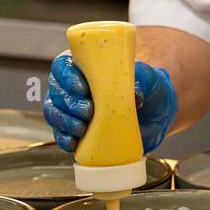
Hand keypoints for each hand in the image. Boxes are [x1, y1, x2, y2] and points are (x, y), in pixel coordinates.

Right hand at [43, 53, 178, 154]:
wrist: (155, 114)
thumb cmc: (148, 87)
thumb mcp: (149, 78)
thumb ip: (141, 80)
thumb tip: (134, 95)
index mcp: (85, 66)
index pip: (62, 66)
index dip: (67, 77)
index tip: (82, 89)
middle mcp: (72, 86)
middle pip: (56, 91)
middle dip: (69, 103)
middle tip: (88, 112)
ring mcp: (71, 109)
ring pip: (54, 112)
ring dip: (64, 121)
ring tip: (82, 128)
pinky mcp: (74, 130)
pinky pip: (60, 134)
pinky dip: (64, 139)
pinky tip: (73, 143)